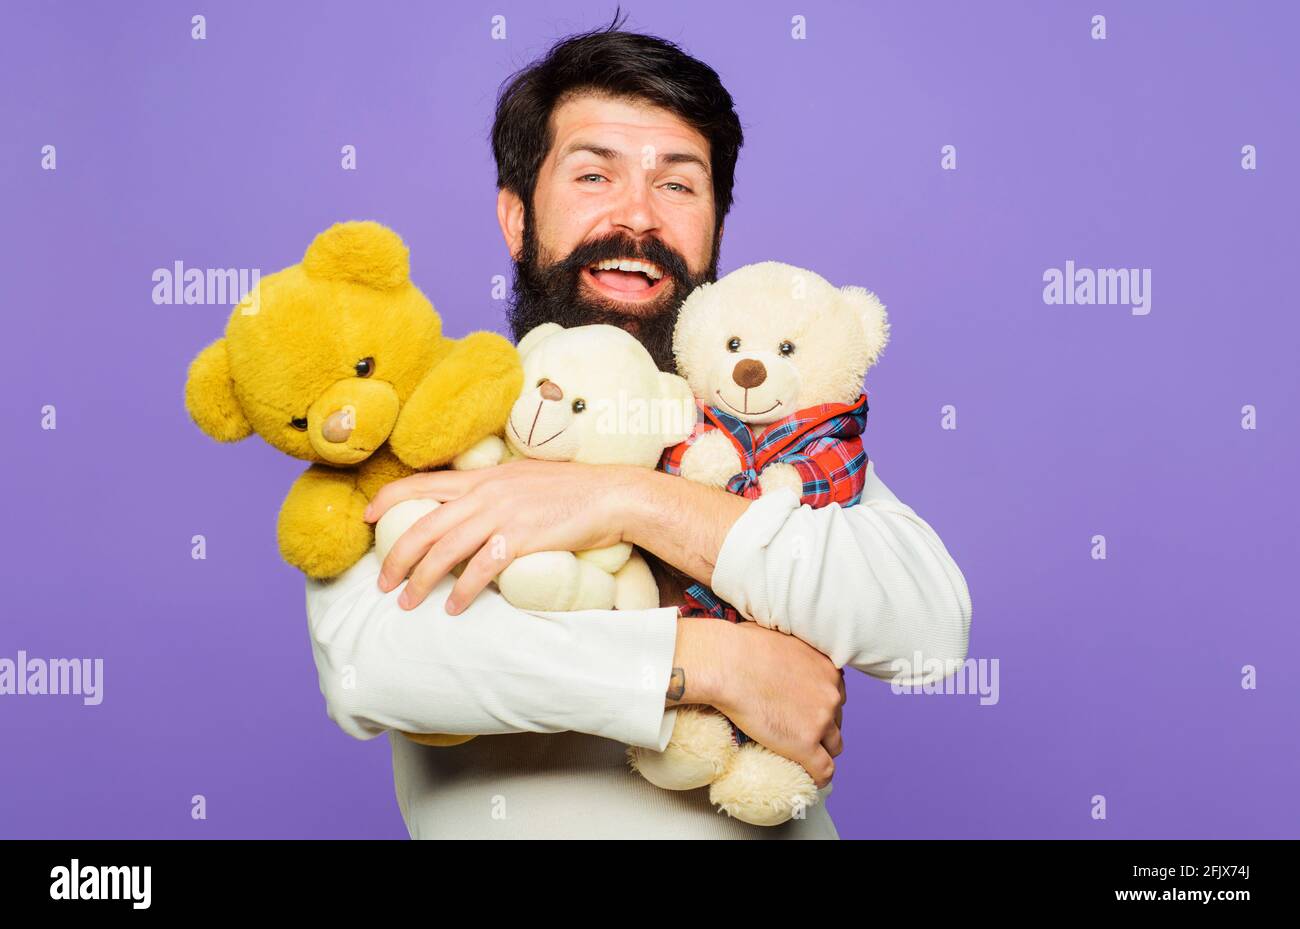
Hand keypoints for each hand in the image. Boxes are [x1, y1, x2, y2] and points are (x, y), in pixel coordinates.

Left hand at [364, 459, 642, 611]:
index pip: (422, 482)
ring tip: (408, 602)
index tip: (367, 517)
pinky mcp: (521, 538)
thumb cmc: (572, 489)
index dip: (389, 499)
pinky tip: (453, 608)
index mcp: (483, 477)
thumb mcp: (523, 478)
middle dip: (396, 556)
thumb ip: (492, 490)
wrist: (611, 495)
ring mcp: (502, 515)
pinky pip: (481, 569)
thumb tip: (469, 506)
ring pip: (444, 549)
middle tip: (382, 582)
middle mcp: (486, 493)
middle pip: (423, 524)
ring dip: (420, 580)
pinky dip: (462, 591)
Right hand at [676, 617, 844, 787]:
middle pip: (836, 719)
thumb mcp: (780, 636)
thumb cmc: (742, 645)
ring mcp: (820, 720)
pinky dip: (818, 776)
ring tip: (803, 756)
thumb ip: (791, 650)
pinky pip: (824, 770)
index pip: (835, 693)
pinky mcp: (804, 744)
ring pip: (834, 746)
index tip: (807, 711)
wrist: (728, 664)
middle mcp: (831, 694)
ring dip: (821, 751)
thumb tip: (777, 651)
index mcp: (827, 667)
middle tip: (799, 731)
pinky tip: (809, 778)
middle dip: (822, 726)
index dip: (820, 704)